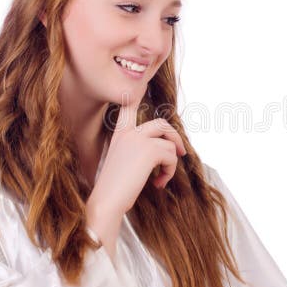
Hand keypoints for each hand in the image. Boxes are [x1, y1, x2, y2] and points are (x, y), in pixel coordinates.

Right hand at [86, 97, 186, 256]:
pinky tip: (158, 184)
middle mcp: (128, 132)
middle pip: (161, 124)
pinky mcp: (148, 150)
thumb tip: (163, 150)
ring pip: (169, 143)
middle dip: (174, 138)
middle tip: (180, 153)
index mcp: (119, 134)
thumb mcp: (123, 164)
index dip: (135, 95)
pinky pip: (171, 156)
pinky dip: (169, 171)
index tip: (140, 84)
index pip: (128, 106)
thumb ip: (138, 151)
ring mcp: (138, 139)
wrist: (106, 201)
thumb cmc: (113, 189)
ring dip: (171, 163)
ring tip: (161, 178)